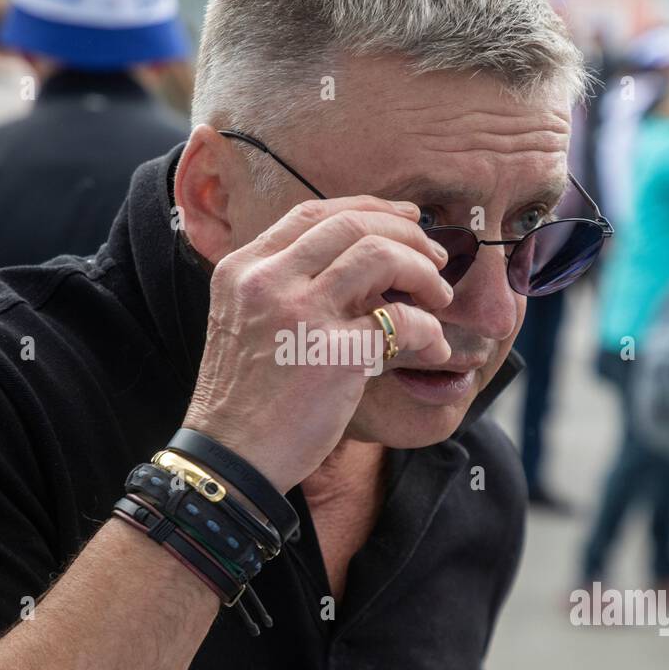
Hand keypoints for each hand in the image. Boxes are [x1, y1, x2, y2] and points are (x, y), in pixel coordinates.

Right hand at [182, 196, 452, 492]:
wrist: (230, 459)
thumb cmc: (247, 401)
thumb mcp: (249, 324)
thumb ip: (291, 289)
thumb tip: (369, 272)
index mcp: (244, 269)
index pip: (313, 213)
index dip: (368, 209)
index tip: (406, 221)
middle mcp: (267, 281)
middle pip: (352, 225)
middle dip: (407, 235)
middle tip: (435, 260)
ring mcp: (299, 314)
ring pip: (380, 256)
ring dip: (423, 273)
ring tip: (438, 299)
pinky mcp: (331, 355)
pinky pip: (401, 322)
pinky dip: (428, 331)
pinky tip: (433, 348)